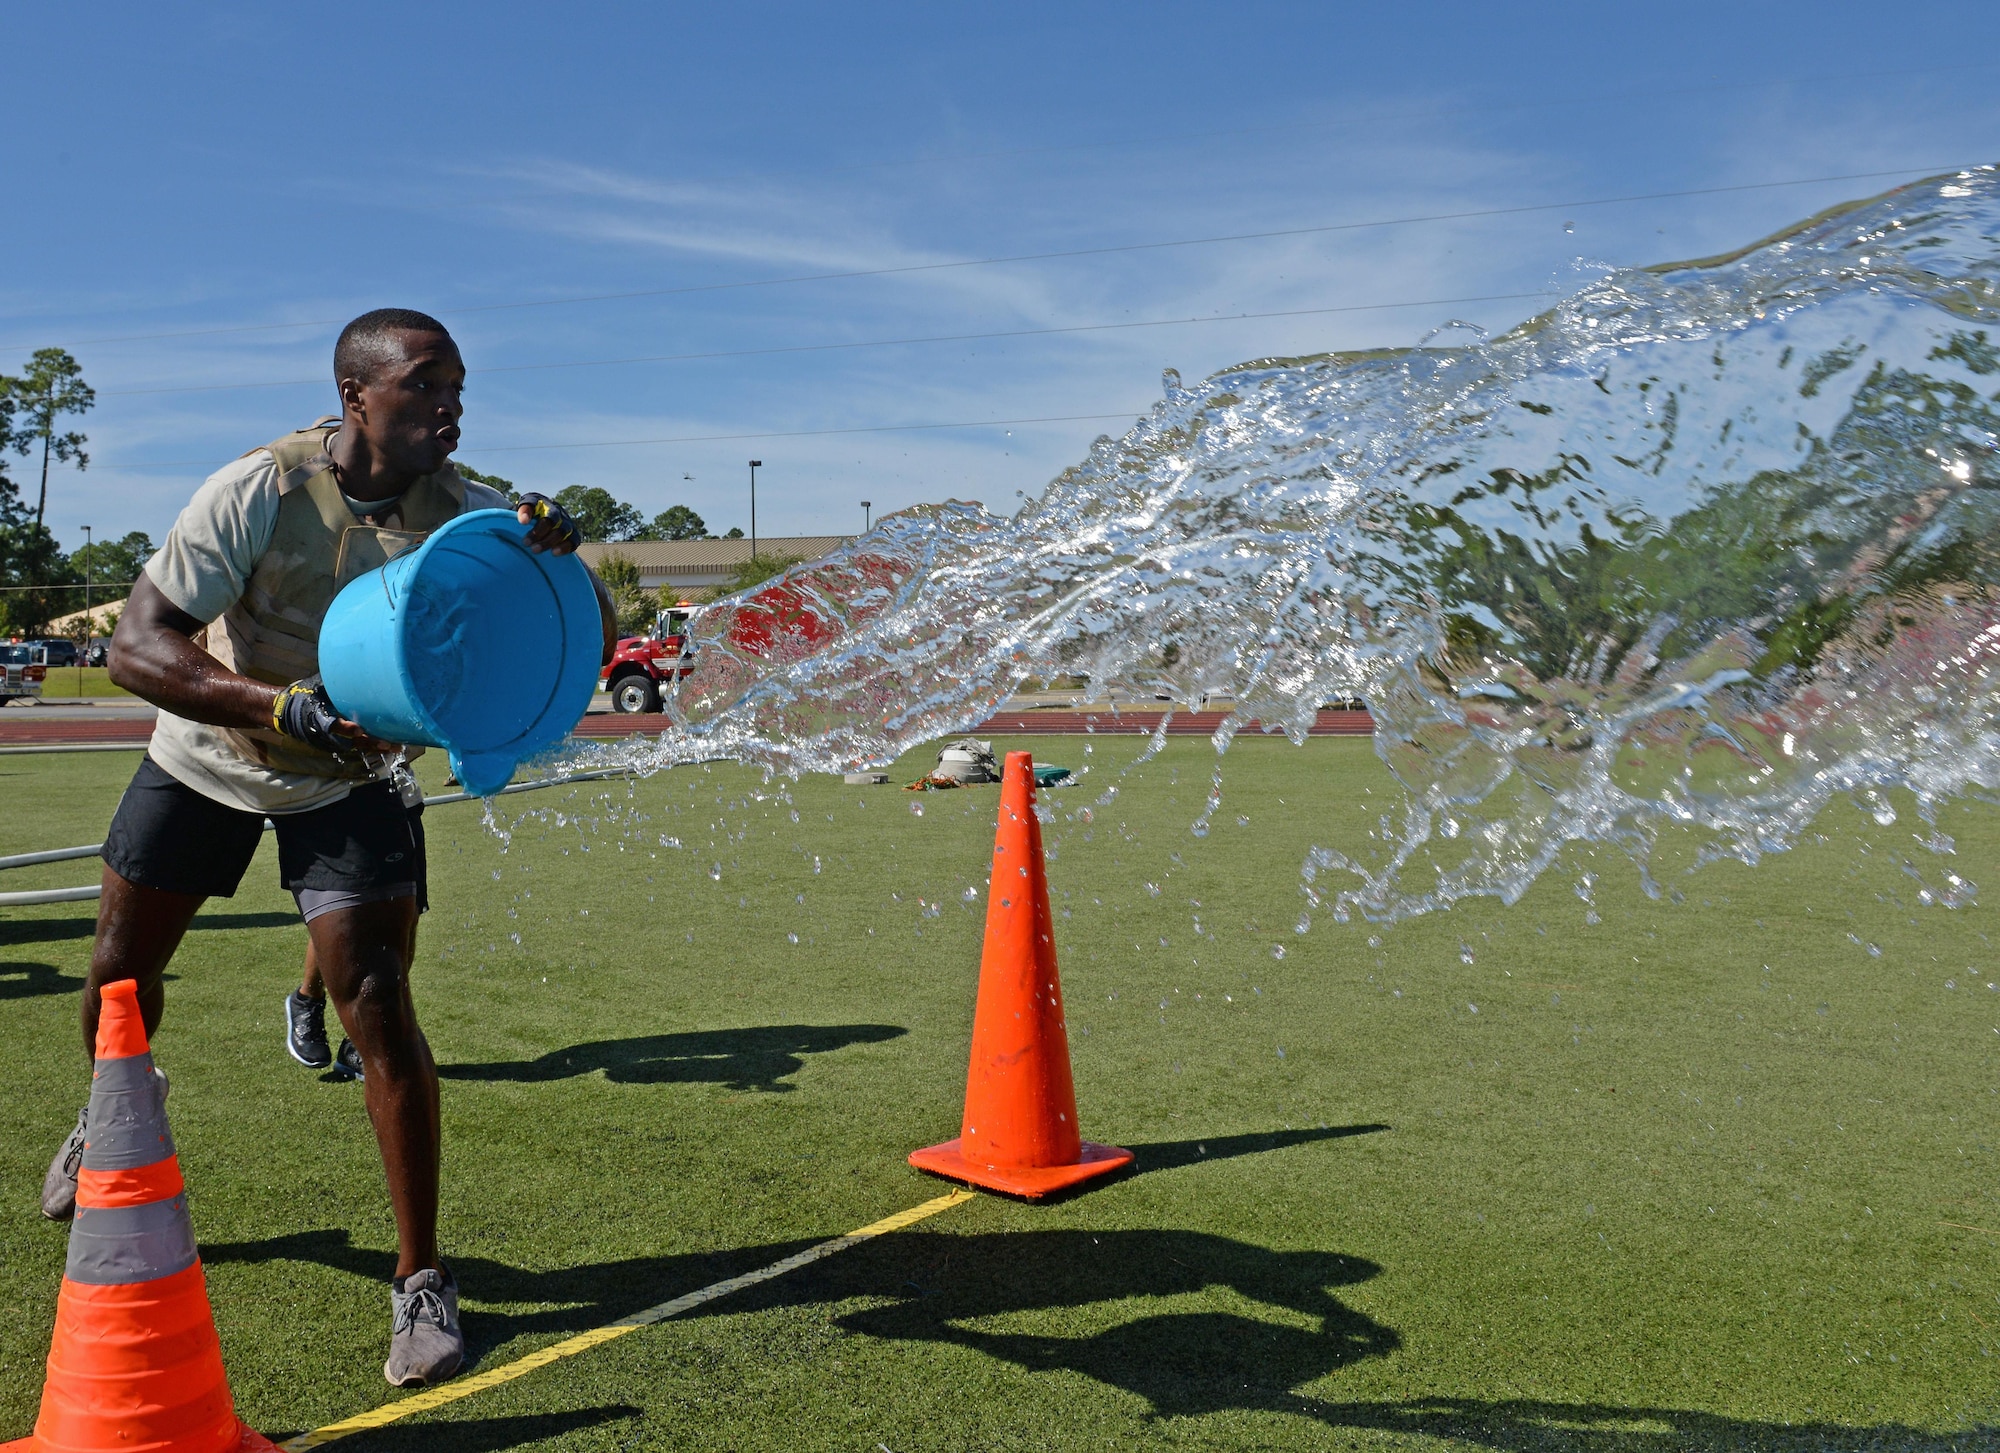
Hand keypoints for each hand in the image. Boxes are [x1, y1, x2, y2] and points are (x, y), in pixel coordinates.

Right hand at [272, 676, 400, 758]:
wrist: (285, 712)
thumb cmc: (303, 695)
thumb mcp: (315, 685)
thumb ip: (333, 682)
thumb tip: (353, 665)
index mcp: (318, 716)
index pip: (332, 724)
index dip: (345, 728)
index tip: (359, 729)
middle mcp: (326, 732)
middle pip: (350, 741)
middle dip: (370, 742)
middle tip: (389, 743)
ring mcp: (331, 740)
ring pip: (355, 746)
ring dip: (375, 747)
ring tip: (396, 747)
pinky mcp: (336, 743)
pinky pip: (355, 746)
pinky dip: (370, 746)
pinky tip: (388, 745)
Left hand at [516, 493, 581, 553]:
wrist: (541, 528)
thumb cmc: (525, 523)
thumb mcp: (514, 516)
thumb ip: (512, 517)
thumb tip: (519, 521)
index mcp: (537, 501)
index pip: (532, 502)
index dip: (527, 511)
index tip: (522, 522)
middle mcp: (554, 509)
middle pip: (551, 518)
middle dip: (538, 532)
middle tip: (526, 543)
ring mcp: (566, 521)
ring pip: (562, 530)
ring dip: (549, 541)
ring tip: (536, 550)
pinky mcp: (573, 534)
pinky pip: (574, 540)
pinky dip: (565, 546)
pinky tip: (554, 553)